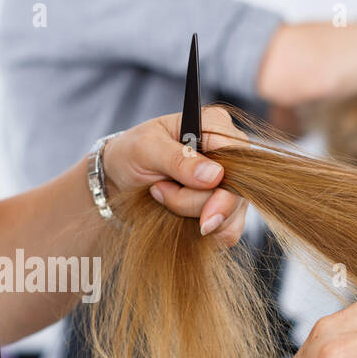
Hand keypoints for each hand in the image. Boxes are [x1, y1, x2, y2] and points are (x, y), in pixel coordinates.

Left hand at [100, 105, 249, 245]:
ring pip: (231, 214)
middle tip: (160, 191)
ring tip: (163, 195)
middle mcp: (230, 153)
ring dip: (194, 215)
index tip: (204, 214)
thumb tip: (215, 175)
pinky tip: (181, 216)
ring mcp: (232, 182)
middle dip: (195, 203)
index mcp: (214, 126)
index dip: (223, 187)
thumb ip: (178, 159)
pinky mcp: (228, 207)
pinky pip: (230, 229)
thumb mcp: (145, 149)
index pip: (237, 158)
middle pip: (233, 191)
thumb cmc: (131, 154)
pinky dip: (205, 231)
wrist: (120, 180)